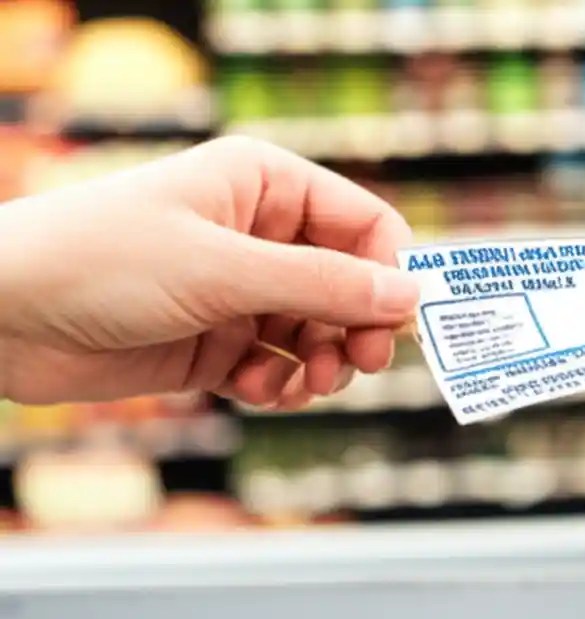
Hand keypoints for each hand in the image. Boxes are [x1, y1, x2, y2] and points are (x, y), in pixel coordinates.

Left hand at [0, 137, 419, 407]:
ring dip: (323, 364)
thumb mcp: (223, 269)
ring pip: (319, 332)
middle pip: (350, 284)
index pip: (364, 224)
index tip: (404, 325)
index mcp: (265, 186)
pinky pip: (278, 366)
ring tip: (307, 384)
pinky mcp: (215, 342)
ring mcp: (238, 290)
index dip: (393, 272)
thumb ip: (324, 285)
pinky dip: (280, 385)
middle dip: (359, 328)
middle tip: (361, 365)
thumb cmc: (101, 260)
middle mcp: (259, 234)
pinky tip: (258, 393)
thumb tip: (411, 297)